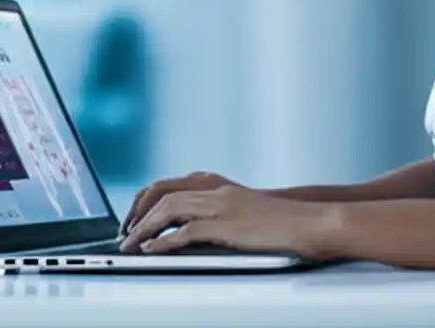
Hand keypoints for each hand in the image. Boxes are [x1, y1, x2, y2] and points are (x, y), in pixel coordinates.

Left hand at [117, 184, 337, 259]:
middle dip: (137, 214)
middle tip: (125, 234)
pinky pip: (186, 231)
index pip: (167, 184)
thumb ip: (218, 212)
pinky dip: (165, 241)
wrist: (309, 221)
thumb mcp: (243, 210)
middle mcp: (215, 190)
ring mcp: (221, 206)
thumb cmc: (281, 220)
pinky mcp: (228, 226)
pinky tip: (153, 251)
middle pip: (161, 193)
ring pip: (169, 209)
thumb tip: (191, 230)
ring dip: (144, 228)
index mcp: (217, 184)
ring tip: (131, 244)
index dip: (144, 201)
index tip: (132, 218)